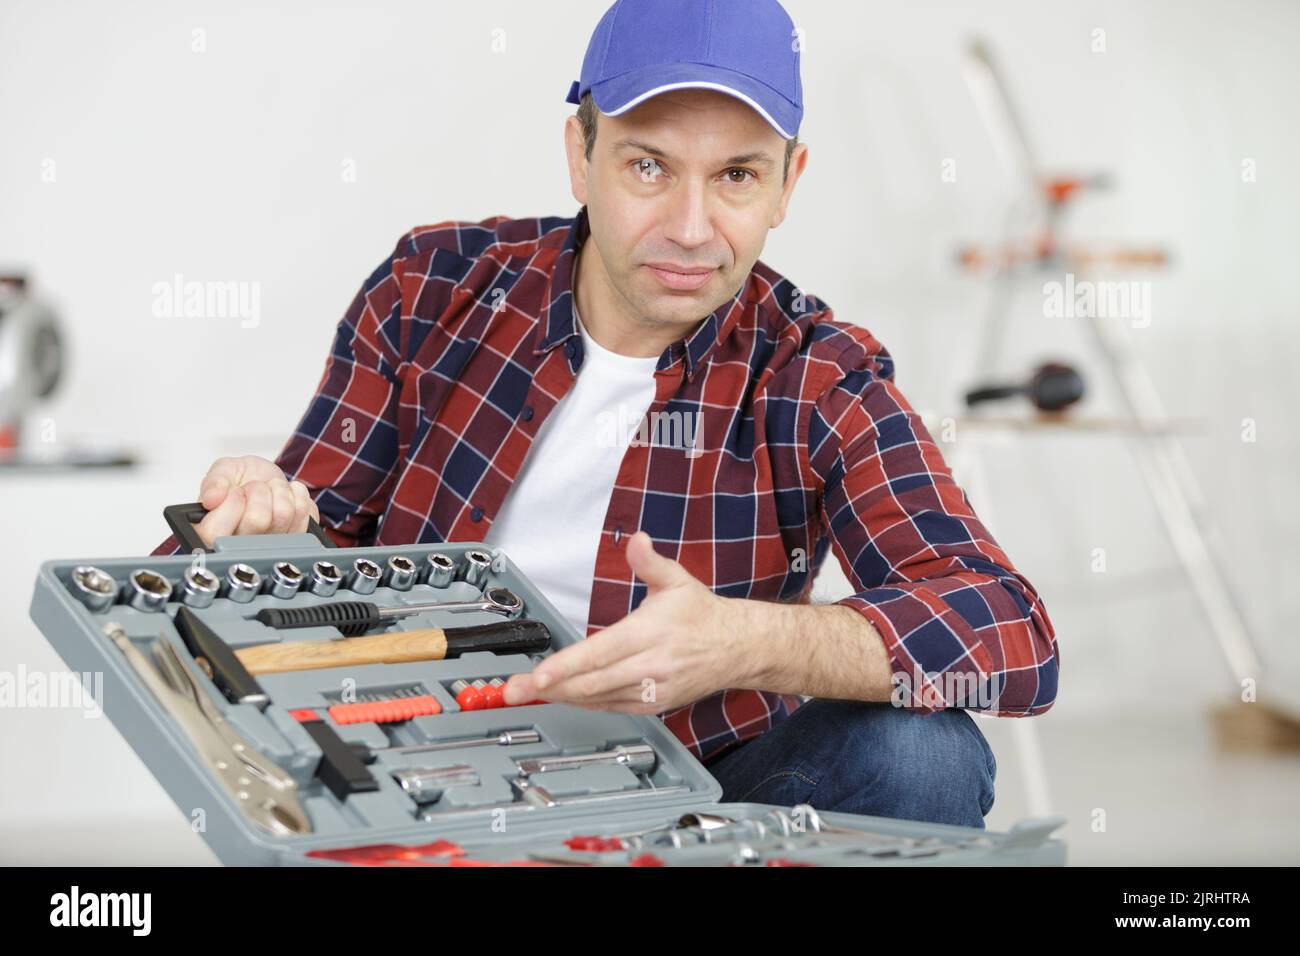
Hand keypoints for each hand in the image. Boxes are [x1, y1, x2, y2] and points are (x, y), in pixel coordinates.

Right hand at [192, 455, 320, 547]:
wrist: (269, 478)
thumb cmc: (243, 478)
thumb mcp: (223, 470)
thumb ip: (214, 481)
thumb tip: (211, 498)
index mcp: (213, 533)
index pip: (215, 533)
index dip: (231, 503)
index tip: (236, 490)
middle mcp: (241, 545)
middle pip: (256, 521)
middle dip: (259, 491)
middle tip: (254, 487)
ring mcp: (270, 546)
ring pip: (283, 515)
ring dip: (279, 490)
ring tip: (270, 490)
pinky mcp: (295, 538)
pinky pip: (304, 513)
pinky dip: (298, 494)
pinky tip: (286, 495)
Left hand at [502, 532, 745, 713]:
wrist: (737, 648)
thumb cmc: (702, 616)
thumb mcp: (676, 580)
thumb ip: (649, 562)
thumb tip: (637, 541)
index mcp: (651, 634)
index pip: (599, 654)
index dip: (565, 667)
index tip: (538, 675)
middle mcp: (650, 667)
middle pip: (591, 684)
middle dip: (548, 688)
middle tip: (513, 688)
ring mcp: (651, 691)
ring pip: (597, 700)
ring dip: (561, 697)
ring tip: (529, 692)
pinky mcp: (653, 705)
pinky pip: (610, 707)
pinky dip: (584, 703)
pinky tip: (564, 696)